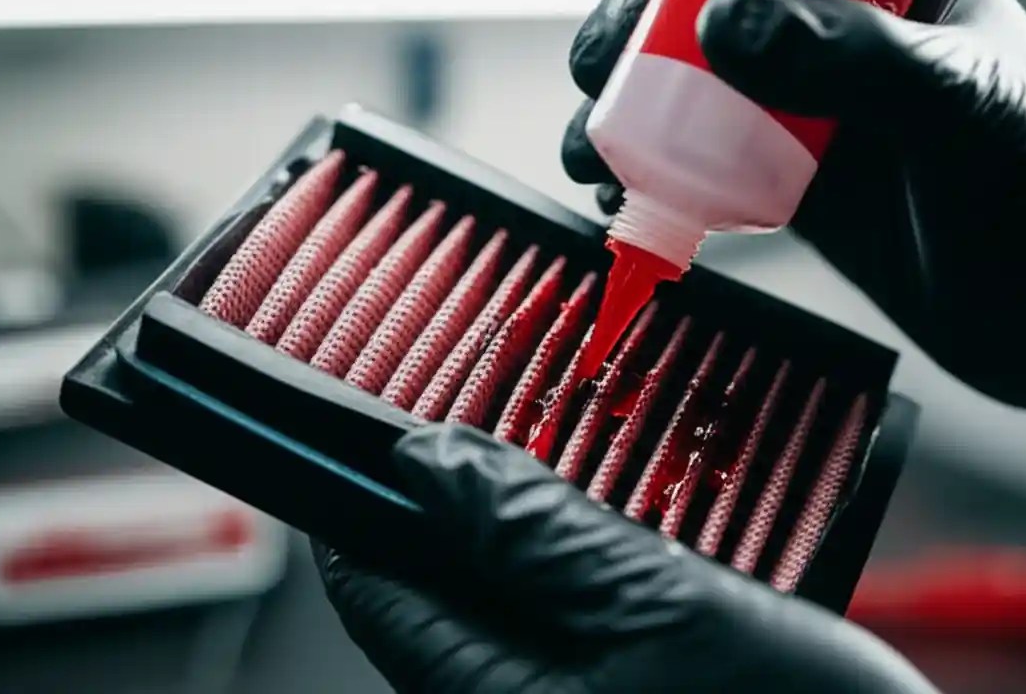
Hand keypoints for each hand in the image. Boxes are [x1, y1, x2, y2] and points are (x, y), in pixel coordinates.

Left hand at [314, 424, 937, 692]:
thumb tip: (430, 460)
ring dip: (529, 518)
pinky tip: (617, 510)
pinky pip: (566, 617)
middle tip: (493, 407)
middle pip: (440, 587)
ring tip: (561, 443)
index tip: (379, 414)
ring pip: (508, 597)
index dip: (368, 492)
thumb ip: (534, 532)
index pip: (377, 587)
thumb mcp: (656, 602)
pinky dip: (580, 556)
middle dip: (461, 495)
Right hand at [562, 0, 1025, 547]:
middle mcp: (846, 36)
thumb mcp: (962, 107)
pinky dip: (655, 177)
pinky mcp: (797, 185)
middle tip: (600, 68)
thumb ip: (852, 59)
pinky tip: (624, 193)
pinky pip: (707, 165)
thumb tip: (721, 27)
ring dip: (629, 111)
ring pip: (695, 88)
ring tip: (596, 149)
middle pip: (710, 8)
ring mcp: (817, 112)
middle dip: (635, 31)